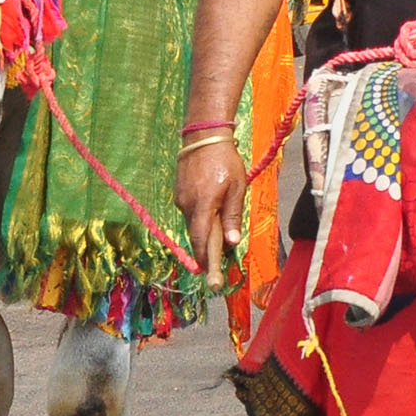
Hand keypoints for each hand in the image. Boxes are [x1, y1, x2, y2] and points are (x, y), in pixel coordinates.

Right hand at [176, 138, 248, 291]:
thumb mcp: (236, 188)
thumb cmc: (225, 160)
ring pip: (193, 225)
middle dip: (207, 253)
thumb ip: (232, 216)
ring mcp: (180, 199)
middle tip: (216, 269)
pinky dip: (200, 219)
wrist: (203, 135)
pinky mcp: (178, 193)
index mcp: (203, 206)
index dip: (207, 261)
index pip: (203, 241)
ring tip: (219, 240)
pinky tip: (211, 216)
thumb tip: (232, 242)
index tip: (210, 280)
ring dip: (205, 234)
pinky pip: (190, 213)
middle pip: (197, 236)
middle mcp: (187, 206)